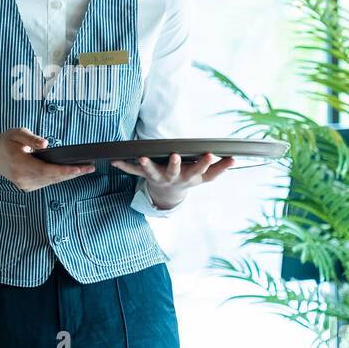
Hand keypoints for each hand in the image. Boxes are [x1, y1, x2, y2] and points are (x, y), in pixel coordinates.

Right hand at [0, 128, 95, 192]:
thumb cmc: (6, 142)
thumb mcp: (17, 133)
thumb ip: (31, 138)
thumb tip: (46, 144)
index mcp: (19, 163)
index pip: (46, 169)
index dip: (64, 170)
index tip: (79, 168)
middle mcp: (22, 178)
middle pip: (52, 178)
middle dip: (72, 173)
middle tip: (91, 167)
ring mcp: (25, 185)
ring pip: (51, 182)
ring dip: (68, 176)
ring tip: (85, 169)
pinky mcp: (27, 187)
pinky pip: (47, 183)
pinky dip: (59, 178)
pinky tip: (71, 172)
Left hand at [111, 152, 234, 209]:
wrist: (168, 194)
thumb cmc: (189, 178)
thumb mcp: (205, 177)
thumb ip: (219, 168)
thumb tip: (235, 159)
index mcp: (189, 177)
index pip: (199, 170)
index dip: (204, 163)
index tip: (209, 153)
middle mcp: (173, 178)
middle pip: (175, 172)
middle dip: (175, 164)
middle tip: (176, 156)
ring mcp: (158, 177)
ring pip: (152, 172)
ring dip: (146, 165)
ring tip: (142, 158)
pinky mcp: (145, 175)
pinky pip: (132, 171)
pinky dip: (123, 166)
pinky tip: (113, 160)